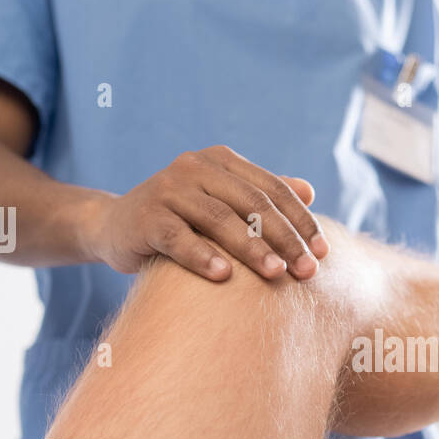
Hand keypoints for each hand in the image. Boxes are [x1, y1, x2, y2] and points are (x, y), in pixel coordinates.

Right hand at [84, 144, 328, 280]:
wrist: (115, 227)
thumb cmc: (180, 220)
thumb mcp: (221, 204)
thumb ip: (261, 195)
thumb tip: (310, 190)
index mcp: (221, 161)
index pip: (273, 190)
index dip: (301, 221)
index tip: (324, 254)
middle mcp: (195, 167)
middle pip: (252, 203)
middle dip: (285, 239)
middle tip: (308, 272)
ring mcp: (168, 189)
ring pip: (220, 220)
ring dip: (251, 249)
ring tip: (277, 274)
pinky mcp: (146, 216)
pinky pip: (178, 238)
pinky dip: (201, 256)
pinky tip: (224, 277)